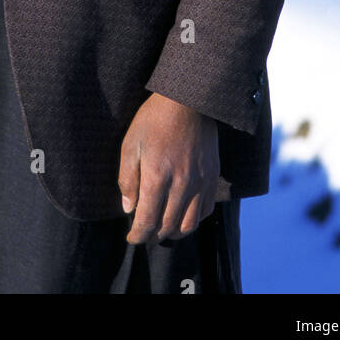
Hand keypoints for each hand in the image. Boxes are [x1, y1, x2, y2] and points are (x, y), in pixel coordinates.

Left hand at [118, 92, 219, 243]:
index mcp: (157, 177)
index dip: (137, 235)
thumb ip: (127, 179)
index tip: (131, 238)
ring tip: (164, 229)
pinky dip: (194, 220)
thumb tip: (128, 208)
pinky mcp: (212, 177)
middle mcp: (181, 184)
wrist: (187, 100)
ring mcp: (200, 182)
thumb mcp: (130, 144)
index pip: (147, 221)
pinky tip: (184, 216)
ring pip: (189, 224)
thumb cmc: (153, 119)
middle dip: (153, 236)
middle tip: (145, 234)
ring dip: (174, 232)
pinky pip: (206, 210)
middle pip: (167, 226)